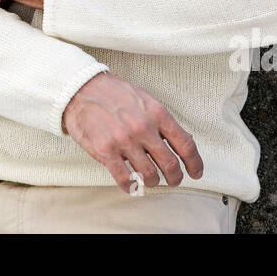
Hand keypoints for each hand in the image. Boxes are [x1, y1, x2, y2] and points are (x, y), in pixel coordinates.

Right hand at [61, 72, 204, 193]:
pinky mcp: (106, 151)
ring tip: (150, 179)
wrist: (81, 89)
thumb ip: (163, 121)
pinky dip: (131, 186)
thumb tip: (184, 140)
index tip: (195, 172)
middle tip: (174, 180)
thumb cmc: (114, 94)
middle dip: (175, 177)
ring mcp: (124, 140)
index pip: (185, 145)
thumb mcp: (145, 100)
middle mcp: (143, 127)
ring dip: (153, 181)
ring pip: (149, 175)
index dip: (194, 163)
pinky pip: (125, 179)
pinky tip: (131, 184)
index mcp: (157, 113)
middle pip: (170, 164)